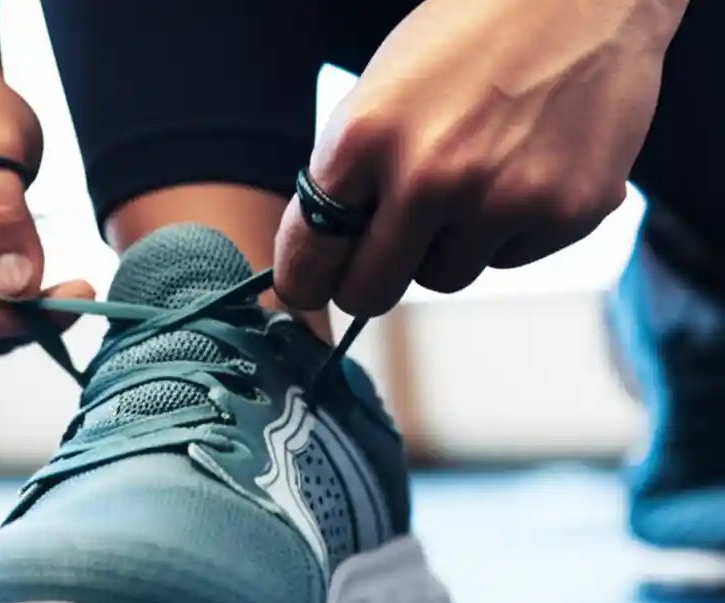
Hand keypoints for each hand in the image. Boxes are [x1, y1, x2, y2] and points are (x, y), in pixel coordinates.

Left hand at [275, 0, 687, 315]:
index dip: (305, 281)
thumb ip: (351, 177)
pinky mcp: (568, 212)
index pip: (309, 255)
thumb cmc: (466, 40)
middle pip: (371, 291)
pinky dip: (507, 229)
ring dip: (446, 247)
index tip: (310, 290)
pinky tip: (523, 168)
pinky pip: (508, 259)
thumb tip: (330, 260)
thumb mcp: (379, 96)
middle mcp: (431, 177)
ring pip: (444, 278)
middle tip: (383, 259)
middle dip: (369, 281)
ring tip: (472, 178)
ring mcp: (503, 199)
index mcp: (364, 140)